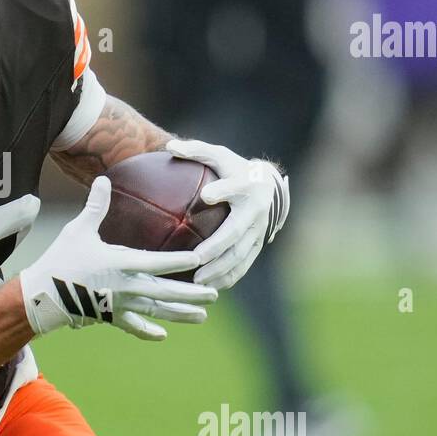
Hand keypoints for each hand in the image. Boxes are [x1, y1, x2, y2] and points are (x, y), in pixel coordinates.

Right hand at [18, 176, 217, 340]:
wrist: (42, 294)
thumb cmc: (60, 259)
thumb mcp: (77, 230)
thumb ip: (95, 206)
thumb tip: (104, 179)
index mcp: (119, 264)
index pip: (155, 263)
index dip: (178, 261)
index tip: (200, 259)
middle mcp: (124, 287)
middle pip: (164, 291)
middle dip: (191, 294)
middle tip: (214, 294)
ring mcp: (118, 304)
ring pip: (156, 311)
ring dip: (180, 314)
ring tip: (203, 316)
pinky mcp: (109, 316)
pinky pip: (133, 326)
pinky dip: (148, 331)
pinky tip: (163, 336)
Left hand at [164, 138, 289, 289]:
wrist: (267, 184)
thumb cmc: (233, 168)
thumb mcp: (218, 154)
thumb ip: (195, 150)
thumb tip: (169, 146)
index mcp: (245, 186)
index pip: (234, 187)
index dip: (223, 191)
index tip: (207, 195)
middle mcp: (255, 211)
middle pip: (236, 233)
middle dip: (218, 248)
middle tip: (196, 260)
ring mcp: (258, 231)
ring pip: (240, 255)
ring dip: (221, 270)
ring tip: (198, 282)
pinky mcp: (257, 245)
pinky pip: (243, 265)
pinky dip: (228, 278)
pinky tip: (209, 289)